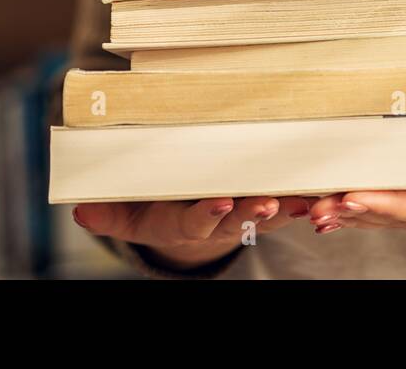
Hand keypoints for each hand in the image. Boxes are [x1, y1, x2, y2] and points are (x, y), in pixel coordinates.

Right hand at [73, 196, 312, 270]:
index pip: (198, 220)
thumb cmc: (158, 206)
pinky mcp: (270, 196)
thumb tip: (80, 211)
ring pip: (273, 209)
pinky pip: (293, 196)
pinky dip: (309, 192)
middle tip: (270, 203)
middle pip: (242, 218)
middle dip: (257, 211)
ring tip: (307, 199)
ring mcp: (248, 209)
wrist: (188, 216)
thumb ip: (109, 213)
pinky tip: (325, 184)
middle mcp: (222, 219)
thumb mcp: (131, 215)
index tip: (220, 203)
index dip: (209, 213)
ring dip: (290, 205)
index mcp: (188, 222)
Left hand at [306, 172, 405, 267]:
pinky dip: (371, 205)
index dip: (389, 205)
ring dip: (355, 211)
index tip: (353, 197)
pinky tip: (343, 201)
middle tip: (315, 206)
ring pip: (396, 215)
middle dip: (356, 210)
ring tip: (314, 207)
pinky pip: (405, 207)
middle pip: (400, 217)